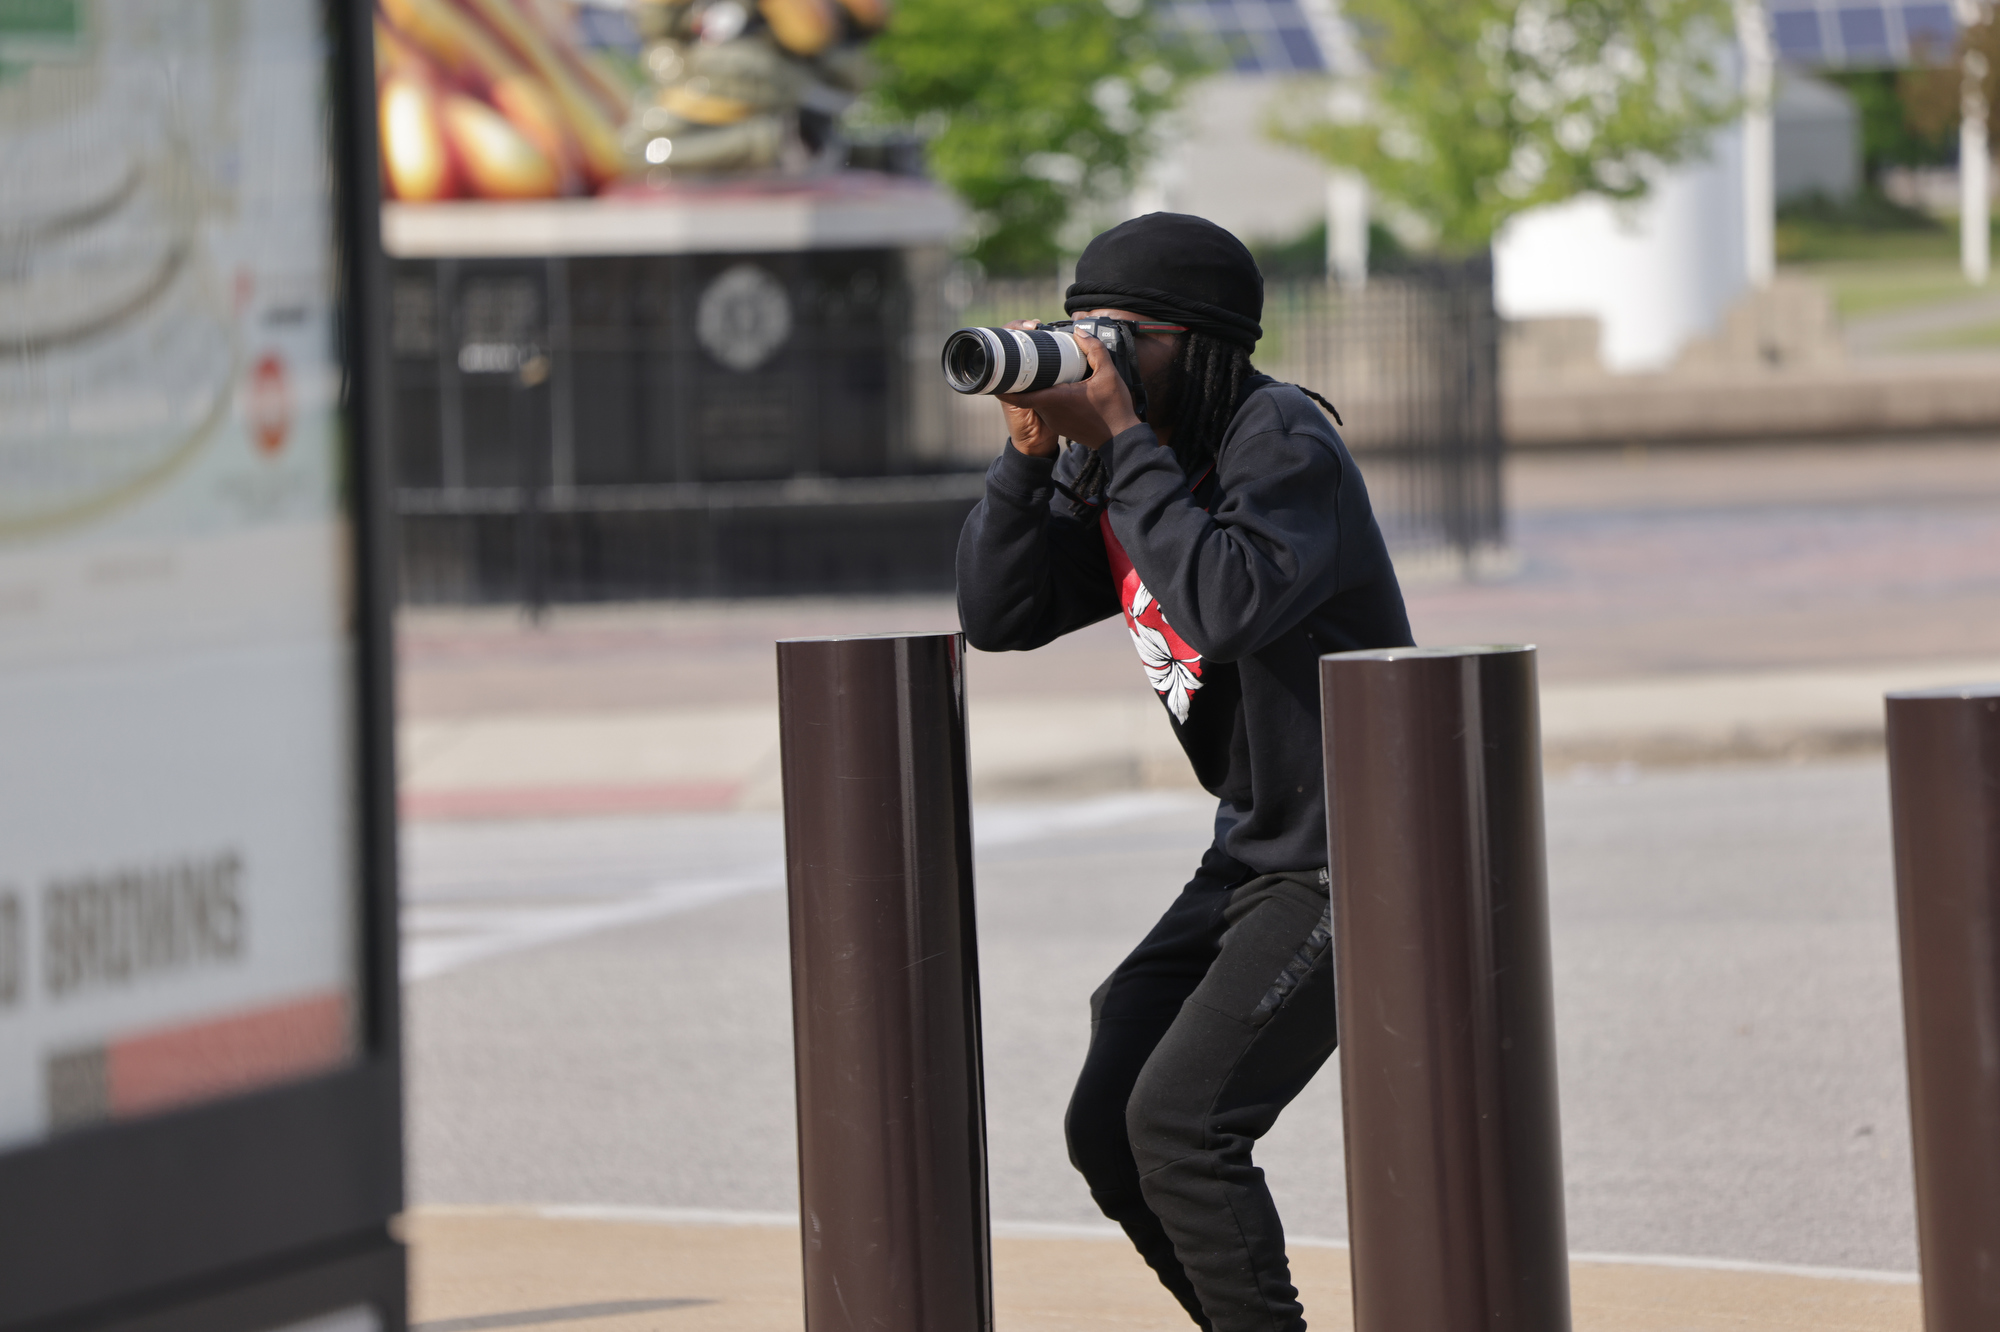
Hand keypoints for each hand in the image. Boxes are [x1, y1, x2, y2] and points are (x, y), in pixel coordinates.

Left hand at [997, 329, 1143, 453]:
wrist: (1122, 441)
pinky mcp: (1061, 427)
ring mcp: (1055, 421)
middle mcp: (1050, 411)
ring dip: (1038, 388)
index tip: (996, 375)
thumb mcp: (1109, 374)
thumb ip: (1094, 349)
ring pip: (1038, 401)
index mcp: (1055, 399)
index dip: (1005, 385)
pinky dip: (1048, 397)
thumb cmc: (1114, 410)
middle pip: (1028, 393)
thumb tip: (1080, 333)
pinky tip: (1059, 386)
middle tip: (1025, 360)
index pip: (1019, 394)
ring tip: (1042, 370)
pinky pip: (1048, 408)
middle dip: (1025, 378)